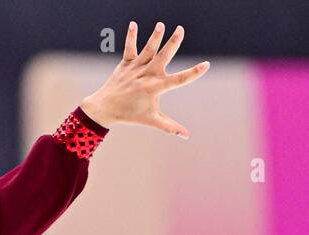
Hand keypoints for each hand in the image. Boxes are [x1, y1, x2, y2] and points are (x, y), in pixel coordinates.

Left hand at [80, 22, 208, 137]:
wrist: (103, 109)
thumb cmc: (129, 114)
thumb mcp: (150, 120)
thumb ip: (169, 126)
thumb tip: (186, 136)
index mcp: (155, 88)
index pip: (178, 80)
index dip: (193, 74)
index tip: (206, 65)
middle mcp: (146, 76)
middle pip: (162, 57)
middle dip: (172, 43)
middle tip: (180, 30)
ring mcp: (135, 69)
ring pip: (147, 50)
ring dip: (154, 37)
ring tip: (160, 25)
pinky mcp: (125, 64)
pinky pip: (129, 48)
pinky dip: (131, 37)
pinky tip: (132, 24)